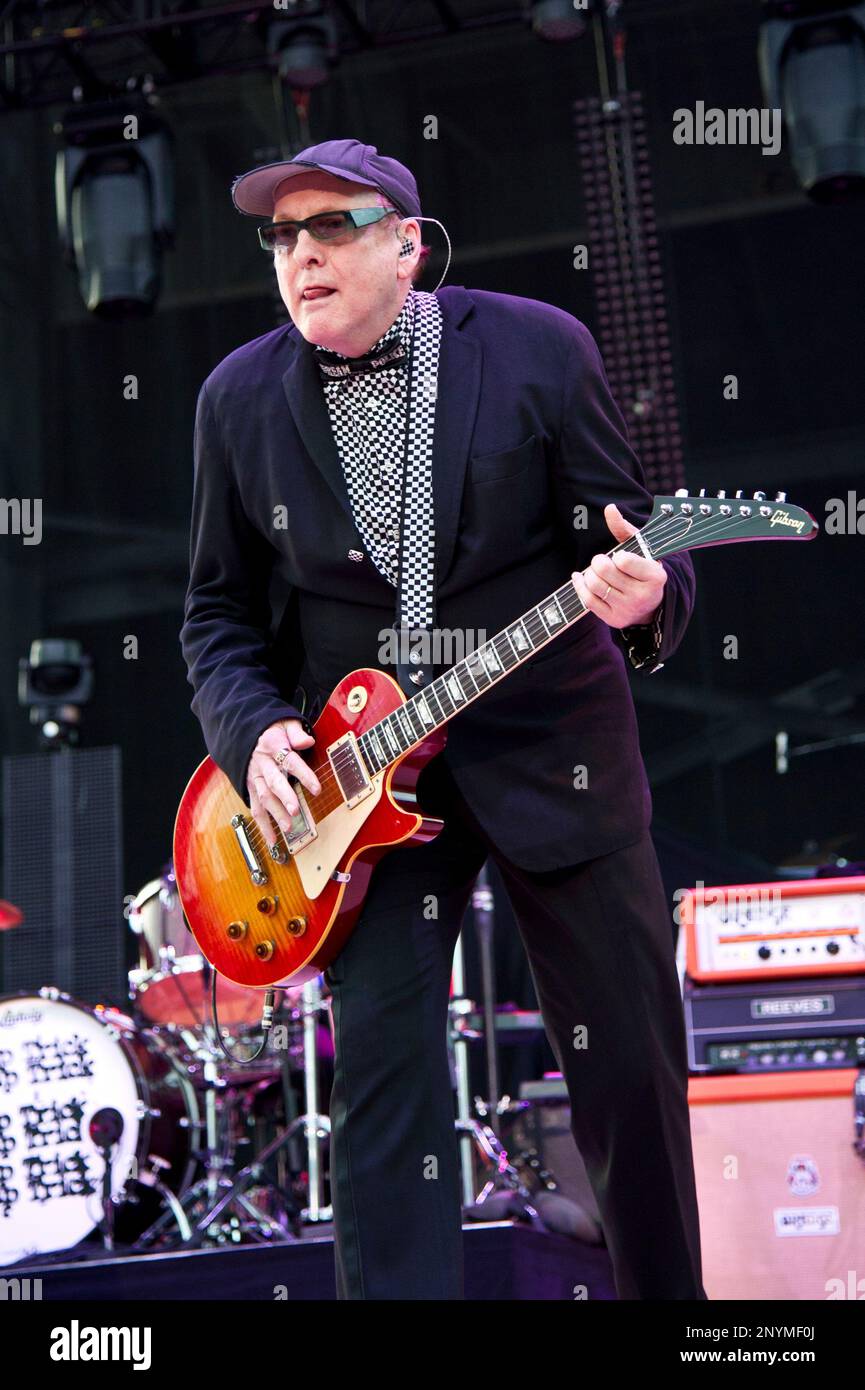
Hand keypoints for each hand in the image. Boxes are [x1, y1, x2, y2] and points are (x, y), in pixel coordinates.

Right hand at [247, 718, 321, 849]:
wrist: (243, 732)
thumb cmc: (271, 730)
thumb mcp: (284, 722)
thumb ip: (296, 732)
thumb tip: (308, 741)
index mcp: (273, 746)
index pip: (290, 761)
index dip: (304, 775)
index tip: (317, 789)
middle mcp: (262, 764)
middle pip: (274, 782)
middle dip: (284, 797)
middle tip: (295, 811)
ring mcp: (254, 778)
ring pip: (263, 798)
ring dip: (275, 814)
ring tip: (288, 828)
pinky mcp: (250, 789)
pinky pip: (255, 809)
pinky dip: (263, 826)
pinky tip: (273, 841)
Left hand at [571, 503, 666, 628]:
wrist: (651, 605)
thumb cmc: (643, 570)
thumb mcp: (640, 548)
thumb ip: (624, 528)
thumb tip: (609, 509)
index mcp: (655, 576)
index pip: (624, 560)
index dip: (617, 556)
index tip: (620, 557)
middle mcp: (643, 595)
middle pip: (604, 571)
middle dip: (598, 561)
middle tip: (602, 561)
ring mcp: (628, 609)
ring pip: (594, 585)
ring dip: (589, 573)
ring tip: (596, 571)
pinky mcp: (614, 619)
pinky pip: (588, 600)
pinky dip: (579, 585)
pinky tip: (580, 577)